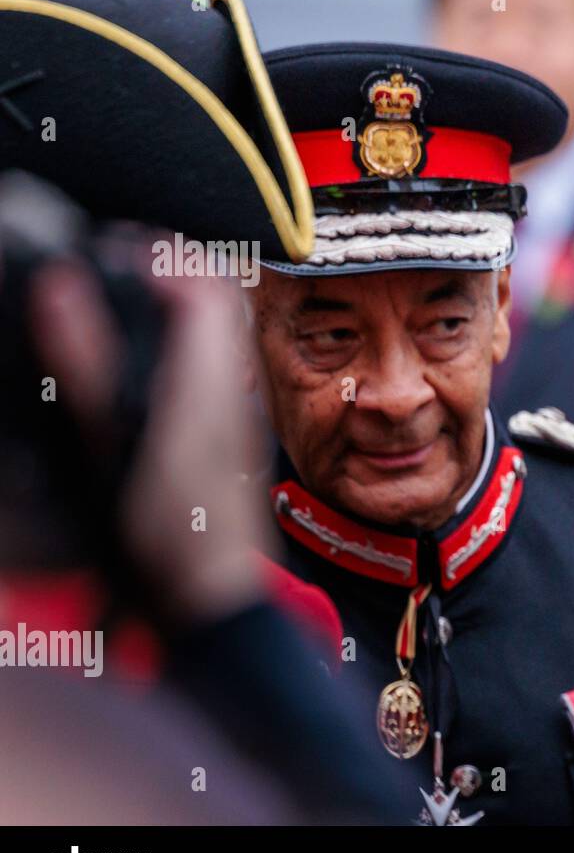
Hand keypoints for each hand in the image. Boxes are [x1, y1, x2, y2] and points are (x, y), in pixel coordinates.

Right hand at [27, 228, 270, 627]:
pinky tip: (132, 376)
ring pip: (208, 339)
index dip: (158, 255)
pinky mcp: (224, 441)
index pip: (201, 284)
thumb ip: (84, 365)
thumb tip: (63, 288)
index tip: (110, 253)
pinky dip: (172, 355)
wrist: (208, 599)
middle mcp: (228, 391)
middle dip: (161, 277)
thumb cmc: (162, 534)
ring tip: (111, 314)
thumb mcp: (108, 446)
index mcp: (205, 381)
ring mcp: (231, 416)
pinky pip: (204, 375)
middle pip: (209, 304)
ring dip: (167, 314)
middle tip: (109, 274)